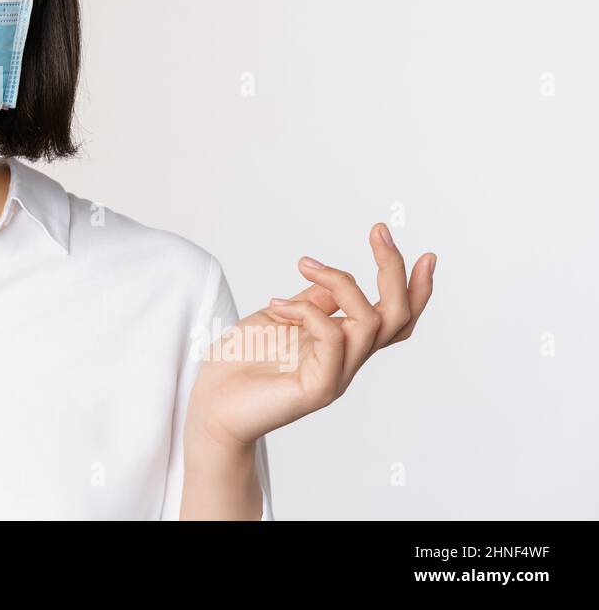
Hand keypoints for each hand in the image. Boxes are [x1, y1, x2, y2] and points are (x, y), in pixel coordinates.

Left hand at [187, 223, 436, 451]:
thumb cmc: (241, 362)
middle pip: (397, 317)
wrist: (211, 404)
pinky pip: (333, 338)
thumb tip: (335, 277)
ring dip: (340, 283)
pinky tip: (278, 306)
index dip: (416, 290)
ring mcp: (335, 376)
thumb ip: (313, 302)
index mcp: (342, 344)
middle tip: (378, 233)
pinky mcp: (318, 389)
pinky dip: (309, 311)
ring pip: (370, 322)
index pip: (394, 319)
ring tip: (305, 266)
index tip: (426, 255)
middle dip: (393, 270)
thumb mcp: (281, 318)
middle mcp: (346, 360)